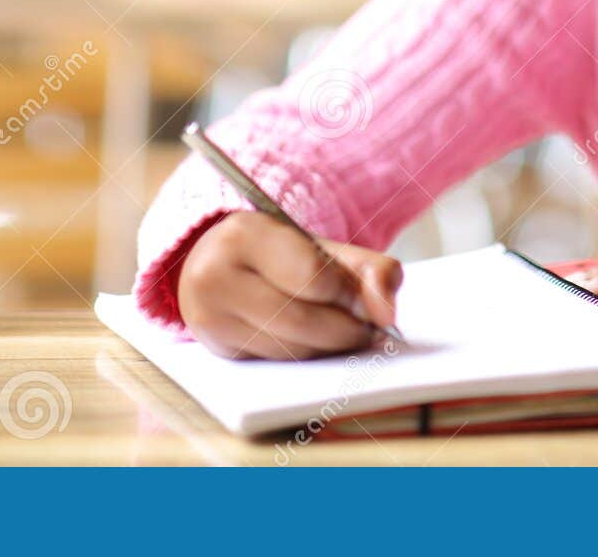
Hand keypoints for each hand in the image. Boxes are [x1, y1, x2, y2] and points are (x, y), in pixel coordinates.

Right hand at [176, 211, 402, 360]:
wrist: (215, 263)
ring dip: (329, 348)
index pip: (312, 275)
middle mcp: (215, 276)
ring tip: (345, 332)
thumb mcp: (321, 246)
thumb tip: (387, 314)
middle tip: (369, 331)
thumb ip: (369, 270)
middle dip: (346, 331)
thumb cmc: (277, 253)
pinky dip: (306, 356)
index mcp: (244, 235)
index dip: (351, 296)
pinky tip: (316, 341)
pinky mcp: (216, 349)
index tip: (372, 306)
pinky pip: (276, 363)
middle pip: (301, 320)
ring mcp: (209, 317)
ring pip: (290, 349)